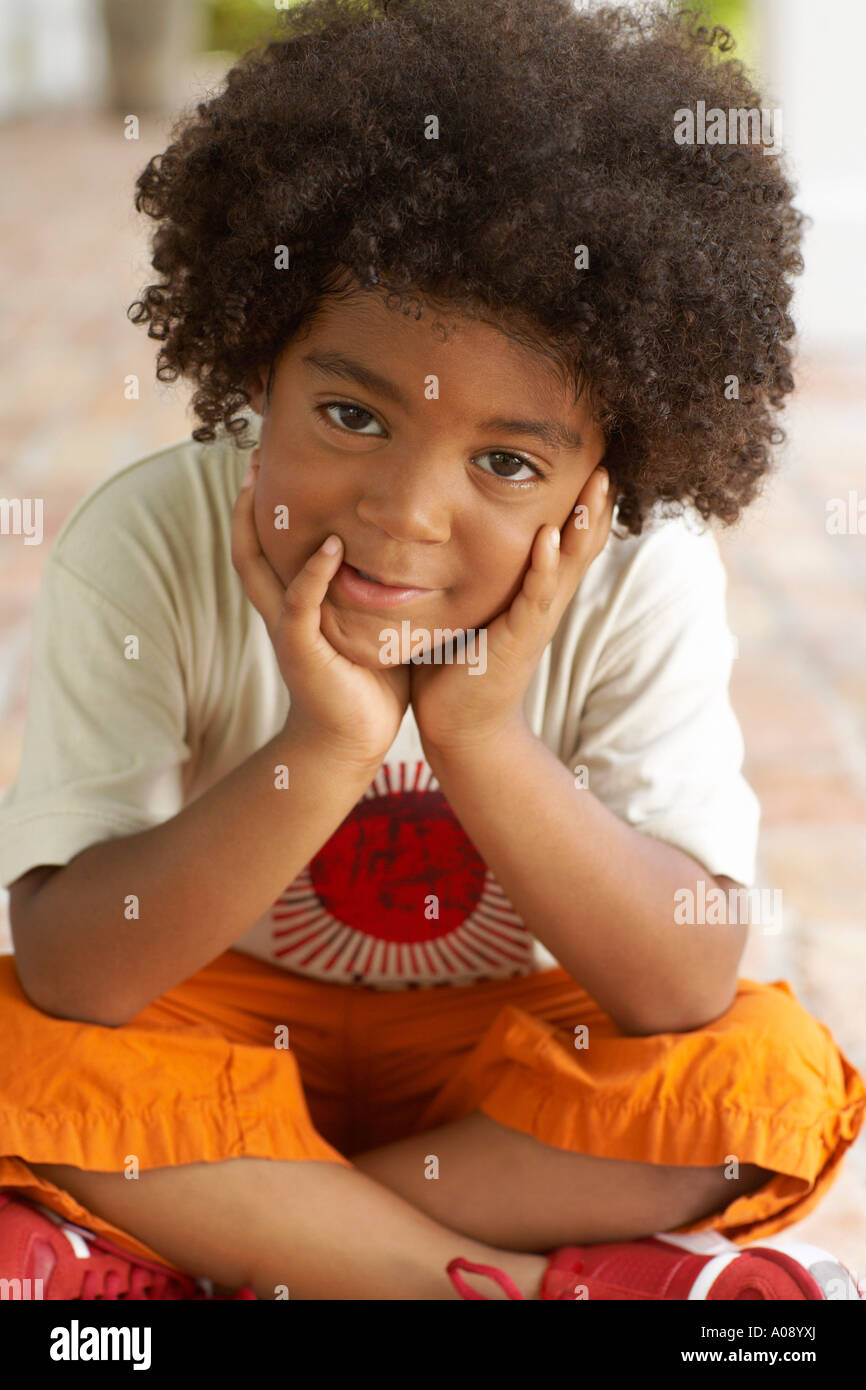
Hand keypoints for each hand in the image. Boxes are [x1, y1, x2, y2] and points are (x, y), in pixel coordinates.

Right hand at [231, 453, 409, 766]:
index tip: (271, 465)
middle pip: (247, 547)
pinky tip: (331, 547)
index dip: (263, 507)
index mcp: (295, 604)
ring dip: (259, 524)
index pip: (268, 546)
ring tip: (266, 482)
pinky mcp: (300, 650)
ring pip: (257, 567)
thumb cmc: (370, 685)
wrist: (353, 740)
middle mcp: (281, 610)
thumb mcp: (373, 624)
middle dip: (246, 502)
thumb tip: (411, 553)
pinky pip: (300, 605)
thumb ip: (378, 590)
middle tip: (255, 457)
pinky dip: (313, 574)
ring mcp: (286, 629)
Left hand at [411, 465, 615, 757]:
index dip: (580, 498)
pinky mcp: (519, 639)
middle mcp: (544, 600)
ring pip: (569, 562)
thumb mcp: (467, 604)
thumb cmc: (454, 664)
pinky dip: (545, 567)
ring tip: (597, 483)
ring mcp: (536, 619)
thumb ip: (467, 570)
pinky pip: (536, 597)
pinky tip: (550, 537)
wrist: (456, 724)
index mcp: (534, 589)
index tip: (592, 452)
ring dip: (583, 523)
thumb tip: (440, 529)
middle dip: (595, 499)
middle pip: (581, 540)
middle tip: (610, 454)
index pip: (564, 534)